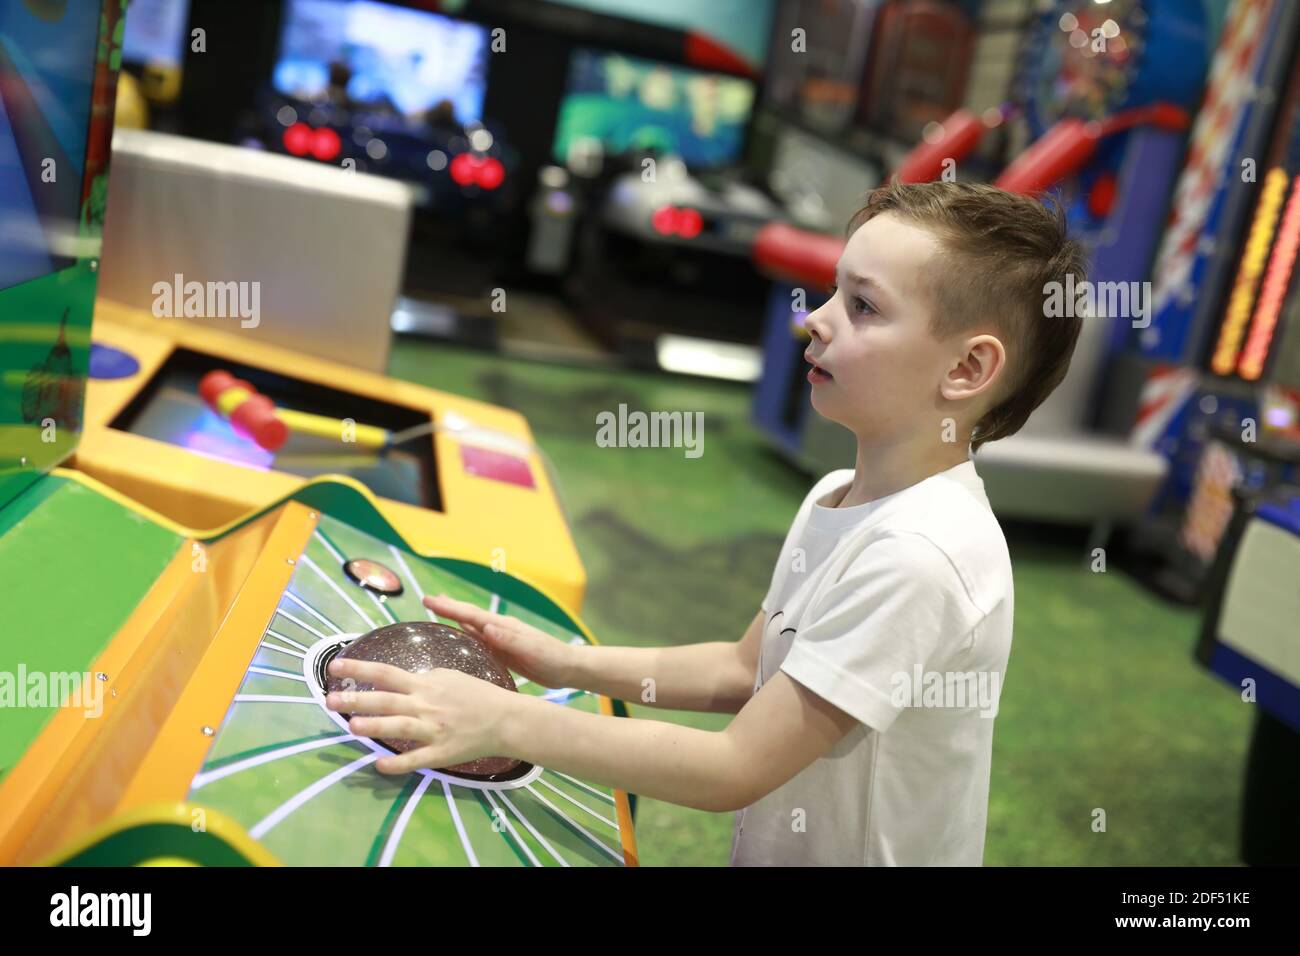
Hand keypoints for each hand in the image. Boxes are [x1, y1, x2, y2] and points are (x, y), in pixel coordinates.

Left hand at [325, 656, 519, 773]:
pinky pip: (416, 760)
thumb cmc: (478, 695)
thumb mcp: (451, 676)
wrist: (505, 719)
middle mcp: (426, 705)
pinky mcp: (441, 752)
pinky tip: (378, 764)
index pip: (387, 674)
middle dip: (357, 699)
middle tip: (330, 701)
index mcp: (426, 685)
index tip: (336, 665)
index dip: (360, 669)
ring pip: (399, 727)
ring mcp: (433, 730)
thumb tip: (404, 681)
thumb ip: (425, 679)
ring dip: (375, 726)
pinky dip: (398, 763)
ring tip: (351, 726)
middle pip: (387, 700)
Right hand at [423, 593, 578, 688]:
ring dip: (455, 619)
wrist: (568, 668)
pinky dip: (466, 636)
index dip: (450, 608)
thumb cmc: (552, 657)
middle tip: (427, 600)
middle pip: (469, 616)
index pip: (472, 614)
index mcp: (504, 626)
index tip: (429, 600)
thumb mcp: (531, 649)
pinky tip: (460, 638)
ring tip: (438, 613)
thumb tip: (486, 627)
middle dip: (448, 608)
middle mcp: (500, 630)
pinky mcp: (504, 652)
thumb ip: (509, 639)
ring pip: (472, 628)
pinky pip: (479, 643)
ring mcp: (501, 640)